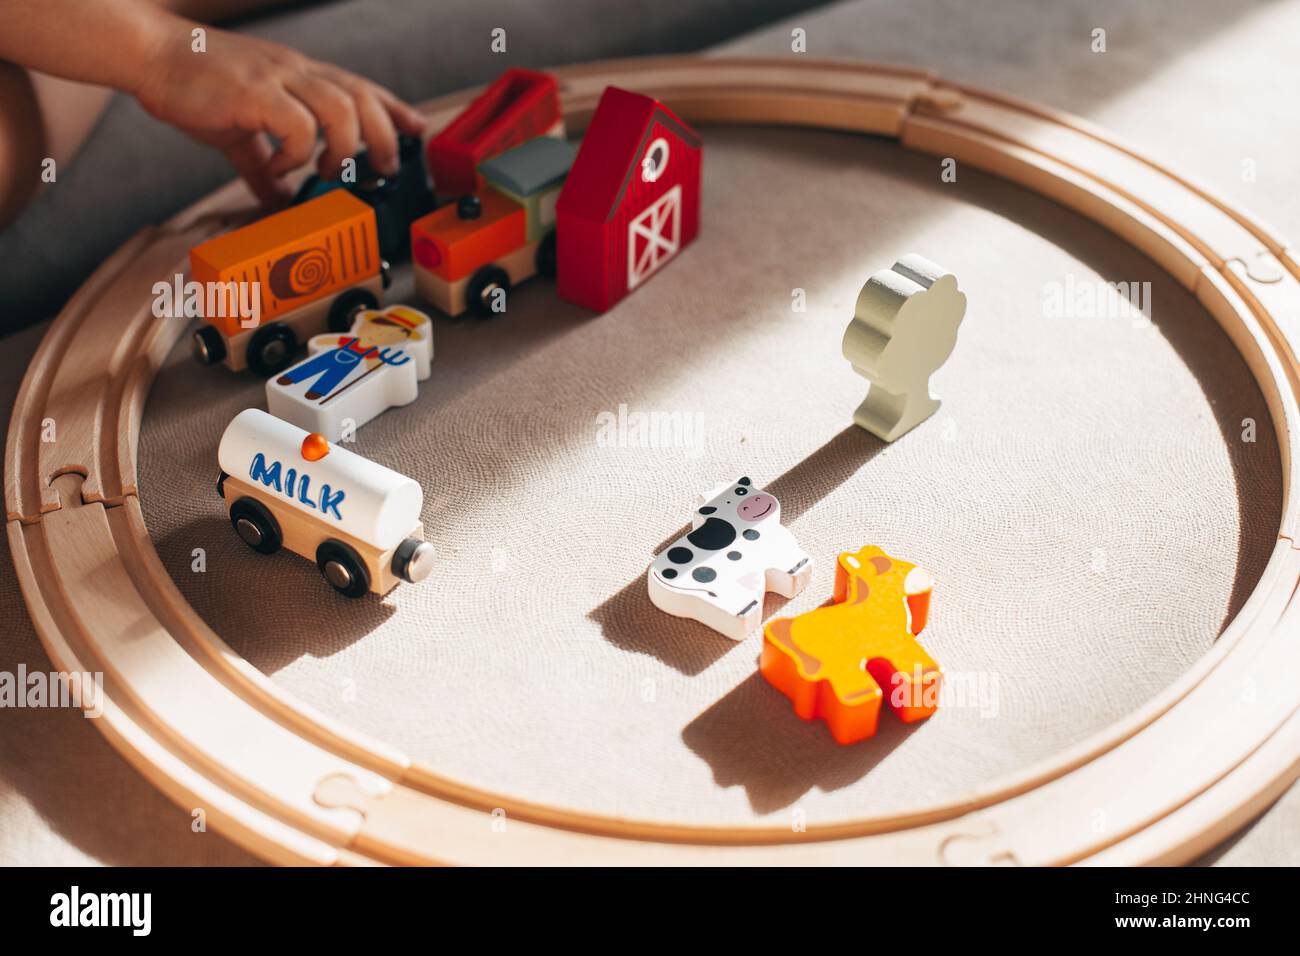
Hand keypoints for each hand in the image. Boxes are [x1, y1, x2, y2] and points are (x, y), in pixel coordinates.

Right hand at [134, 26, 425, 206]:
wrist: (148, 54)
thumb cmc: (193, 85)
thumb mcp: (239, 130)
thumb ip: (263, 166)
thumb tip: (277, 198)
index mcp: (298, 75)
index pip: (359, 86)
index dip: (393, 108)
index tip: (416, 128)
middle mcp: (295, 72)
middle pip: (361, 96)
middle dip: (383, 134)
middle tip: (384, 167)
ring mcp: (276, 79)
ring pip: (339, 107)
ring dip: (343, 146)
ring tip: (326, 171)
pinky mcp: (253, 92)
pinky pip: (295, 123)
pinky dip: (296, 152)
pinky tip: (279, 167)